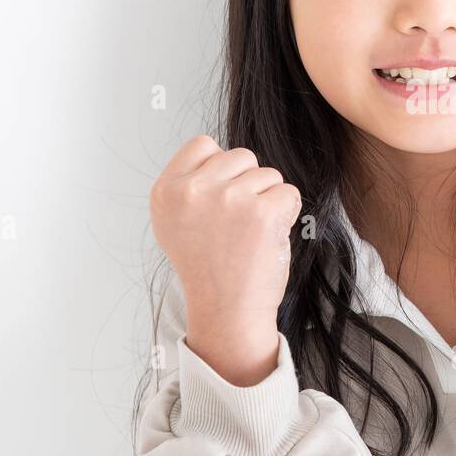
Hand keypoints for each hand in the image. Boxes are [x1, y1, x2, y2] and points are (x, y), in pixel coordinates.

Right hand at [149, 135, 302, 379]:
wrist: (227, 312)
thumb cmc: (208, 268)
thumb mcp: (176, 222)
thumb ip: (190, 185)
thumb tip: (219, 155)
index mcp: (166, 191)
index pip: (202, 144)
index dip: (220, 168)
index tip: (219, 200)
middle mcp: (192, 191)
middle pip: (240, 155)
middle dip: (248, 184)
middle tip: (237, 223)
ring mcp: (227, 199)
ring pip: (267, 174)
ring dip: (267, 200)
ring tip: (250, 234)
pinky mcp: (261, 213)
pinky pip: (288, 193)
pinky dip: (287, 214)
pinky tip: (268, 238)